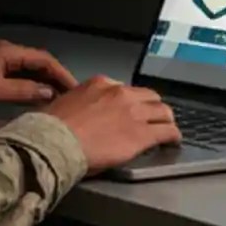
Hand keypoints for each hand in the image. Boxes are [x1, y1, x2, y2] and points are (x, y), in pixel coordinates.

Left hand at [0, 39, 79, 107]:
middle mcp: (8, 51)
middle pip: (39, 61)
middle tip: (71, 94)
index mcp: (10, 52)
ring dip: (44, 80)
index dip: (62, 73)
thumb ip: (24, 90)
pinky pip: (19, 72)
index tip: (76, 88)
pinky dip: (31, 82)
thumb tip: (50, 92)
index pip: (45, 59)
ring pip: (29, 67)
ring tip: (58, 97)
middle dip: (56, 76)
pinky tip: (36, 95)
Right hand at [41, 75, 181, 174]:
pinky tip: (173, 141)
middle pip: (150, 97)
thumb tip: (82, 110)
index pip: (126, 89)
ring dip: (166, 120)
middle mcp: (122, 94)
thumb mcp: (66, 101)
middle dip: (152, 107)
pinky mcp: (142, 134)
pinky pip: (167, 132)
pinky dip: (173, 136)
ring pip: (163, 112)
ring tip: (167, 129)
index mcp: (102, 83)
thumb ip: (82, 100)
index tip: (129, 110)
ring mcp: (134, 113)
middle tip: (152, 119)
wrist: (55, 142)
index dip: (130, 101)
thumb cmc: (52, 127)